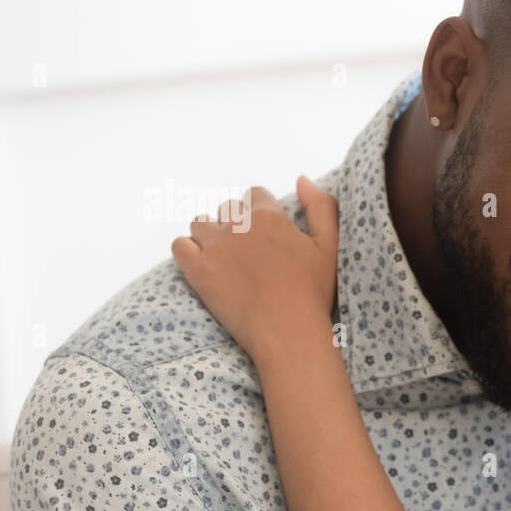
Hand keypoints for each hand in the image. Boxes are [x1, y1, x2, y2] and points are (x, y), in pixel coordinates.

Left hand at [171, 176, 338, 356]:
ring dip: (211, 234)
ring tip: (225, 257)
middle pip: (227, 208)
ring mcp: (214, 247)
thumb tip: (301, 179)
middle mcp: (238, 225)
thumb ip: (321, 206)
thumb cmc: (313, 292)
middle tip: (249, 252)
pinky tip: (204, 263)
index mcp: (269, 216)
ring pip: (201, 223)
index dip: (261, 211)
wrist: (288, 332)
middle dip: (236, 223)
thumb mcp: (330, 246)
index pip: (255, 194)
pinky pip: (179, 245)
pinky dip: (188, 250)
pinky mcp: (197, 270)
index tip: (267, 234)